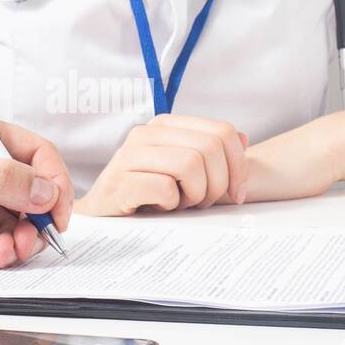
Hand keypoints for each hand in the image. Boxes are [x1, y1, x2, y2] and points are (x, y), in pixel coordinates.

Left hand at [0, 115, 73, 270]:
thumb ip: (3, 181)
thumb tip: (47, 190)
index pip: (35, 155)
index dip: (54, 182)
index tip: (59, 212)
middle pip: (28, 196)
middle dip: (34, 221)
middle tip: (29, 241)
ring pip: (11, 225)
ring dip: (14, 242)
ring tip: (2, 254)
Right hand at [76, 114, 247, 216]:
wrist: (101, 218)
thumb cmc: (146, 196)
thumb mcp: (182, 172)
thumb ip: (211, 154)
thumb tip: (243, 140)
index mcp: (165, 125)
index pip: (222, 131)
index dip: (239, 165)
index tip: (237, 193)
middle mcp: (145, 133)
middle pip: (210, 148)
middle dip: (218, 183)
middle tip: (203, 202)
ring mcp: (129, 156)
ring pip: (191, 164)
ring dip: (196, 194)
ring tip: (181, 204)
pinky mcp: (119, 182)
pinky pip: (165, 188)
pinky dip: (171, 204)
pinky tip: (161, 208)